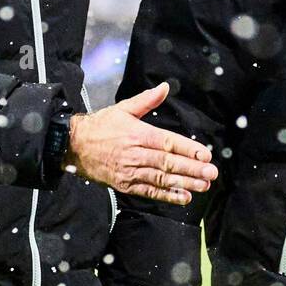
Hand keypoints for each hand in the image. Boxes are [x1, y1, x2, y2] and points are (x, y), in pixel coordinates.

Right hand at [63, 82, 216, 205]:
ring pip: (161, 179)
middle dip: (192, 169)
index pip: (167, 142)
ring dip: (184, 183)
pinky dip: (167, 196)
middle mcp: (135, 153)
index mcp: (137, 133)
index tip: (205, 154)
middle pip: (168, 163)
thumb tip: (165, 87)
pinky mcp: (125, 185)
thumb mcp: (123, 108)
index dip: (188, 149)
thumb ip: (147, 100)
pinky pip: (149, 191)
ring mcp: (130, 171)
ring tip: (203, 185)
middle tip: (211, 173)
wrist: (74, 146)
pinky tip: (183, 197)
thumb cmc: (100, 126)